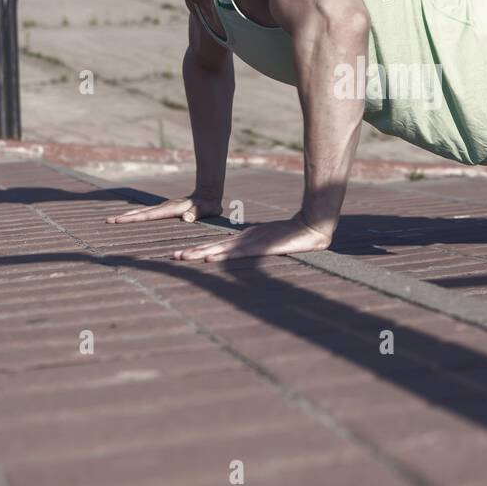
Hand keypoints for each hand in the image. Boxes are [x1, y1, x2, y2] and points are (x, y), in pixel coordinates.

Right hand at [105, 192, 222, 224]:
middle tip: (108, 220)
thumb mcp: (207, 210)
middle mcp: (164, 207)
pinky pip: (148, 212)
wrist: (208, 193)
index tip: (120, 220)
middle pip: (141, 212)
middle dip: (125, 217)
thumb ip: (198, 213)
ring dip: (128, 216)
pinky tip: (130, 218)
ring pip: (143, 211)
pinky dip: (137, 215)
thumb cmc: (209, 205)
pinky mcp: (165, 209)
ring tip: (113, 219)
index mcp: (171, 209)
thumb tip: (187, 219)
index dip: (134, 219)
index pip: (149, 215)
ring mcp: (164, 207)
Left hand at [172, 216, 331, 261]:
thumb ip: (261, 246)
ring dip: (201, 255)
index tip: (184, 254)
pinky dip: (222, 257)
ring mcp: (252, 242)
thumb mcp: (273, 242)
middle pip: (215, 247)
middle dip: (194, 252)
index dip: (200, 250)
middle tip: (174, 257)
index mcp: (247, 239)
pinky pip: (237, 254)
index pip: (219, 247)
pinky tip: (210, 259)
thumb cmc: (295, 236)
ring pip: (221, 250)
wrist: (312, 226)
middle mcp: (246, 240)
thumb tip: (249, 252)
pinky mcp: (260, 247)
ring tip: (184, 258)